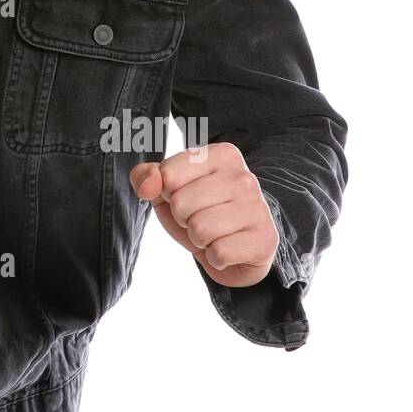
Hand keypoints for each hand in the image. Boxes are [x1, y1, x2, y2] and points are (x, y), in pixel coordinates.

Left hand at [129, 142, 279, 287]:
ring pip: (200, 229)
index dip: (168, 194)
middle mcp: (244, 176)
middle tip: (200, 218)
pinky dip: (216, 257)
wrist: (236, 249)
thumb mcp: (167, 191)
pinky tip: (228, 249)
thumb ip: (146, 177)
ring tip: (214, 234)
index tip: (187, 196)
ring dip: (199, 239)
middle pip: (181, 203)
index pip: (168, 175)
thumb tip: (148, 184)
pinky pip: (219, 253)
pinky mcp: (266, 239)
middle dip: (183, 218)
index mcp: (221, 154)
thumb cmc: (199, 211)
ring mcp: (258, 207)